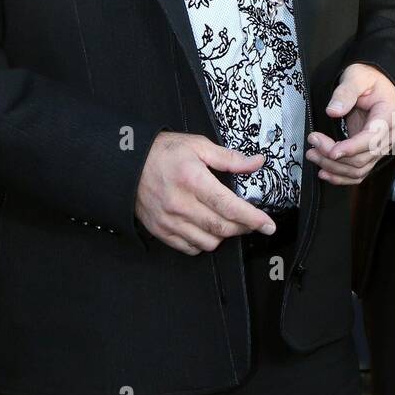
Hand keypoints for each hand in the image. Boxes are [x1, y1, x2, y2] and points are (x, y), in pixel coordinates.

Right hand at [135, 131, 275, 254]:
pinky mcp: (161, 230)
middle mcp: (181, 204)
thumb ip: (229, 157)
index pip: (229, 206)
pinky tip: (205, 229)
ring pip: (208, 243)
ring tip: (226, 223)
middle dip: (243, 228)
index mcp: (192, 180)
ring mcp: (169, 220)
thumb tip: (256, 162)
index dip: (253, 218)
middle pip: (222, 228)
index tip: (268, 225)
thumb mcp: (197, 146)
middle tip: (251, 222)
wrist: (127, 163)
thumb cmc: (162, 152)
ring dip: (223, 237)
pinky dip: (203, 243)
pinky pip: (189, 248)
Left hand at [305, 63, 394, 185]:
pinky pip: (358, 172)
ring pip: (359, 169)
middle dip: (334, 155)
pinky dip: (342, 177)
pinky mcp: (370, 153)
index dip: (351, 148)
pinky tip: (324, 173)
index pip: (372, 139)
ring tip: (312, 155)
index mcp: (388, 116)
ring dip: (334, 168)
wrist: (380, 85)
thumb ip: (346, 92)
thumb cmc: (369, 79)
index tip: (331, 151)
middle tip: (312, 141)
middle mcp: (387, 136)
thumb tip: (332, 111)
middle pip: (363, 157)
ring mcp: (380, 147)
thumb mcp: (357, 76)